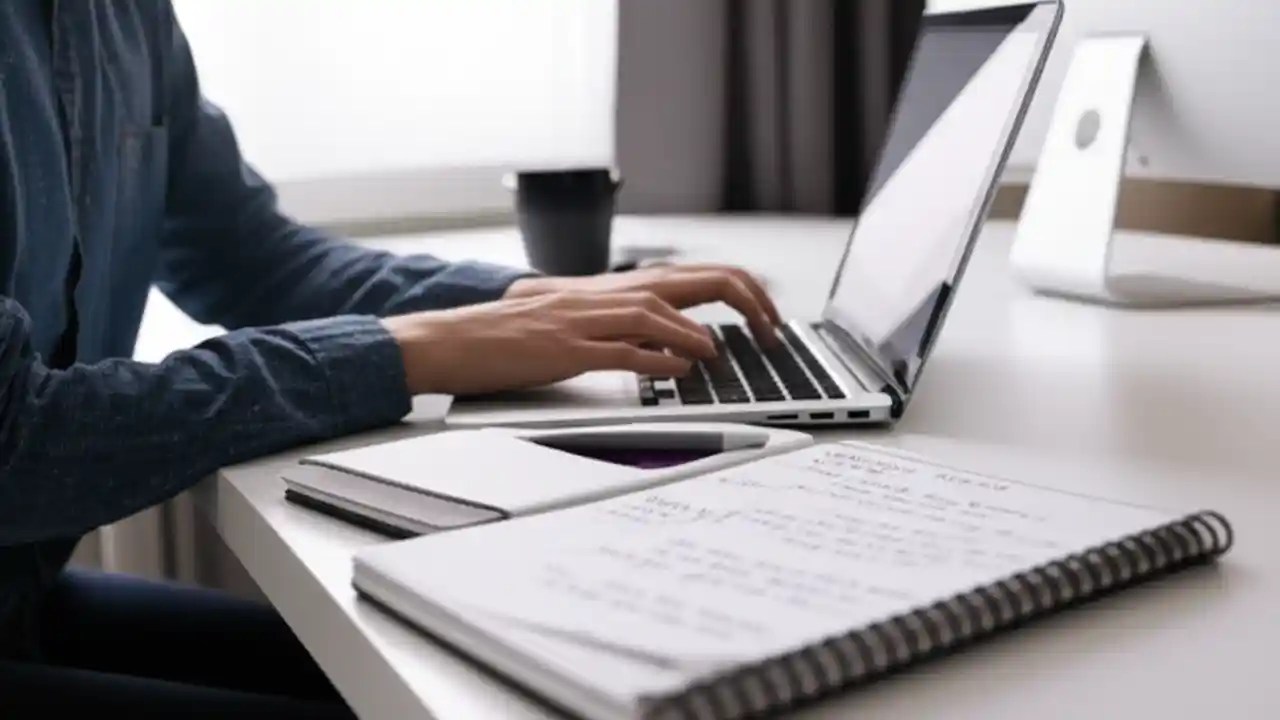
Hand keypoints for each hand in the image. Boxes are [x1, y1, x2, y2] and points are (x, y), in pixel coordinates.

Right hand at [504, 264, 782, 344]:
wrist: (461, 337)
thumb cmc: (517, 333)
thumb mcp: (580, 321)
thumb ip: (626, 328)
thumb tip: (672, 344)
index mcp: (613, 289)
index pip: (692, 276)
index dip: (738, 290)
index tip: (765, 316)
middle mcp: (605, 296)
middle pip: (686, 283)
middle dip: (738, 301)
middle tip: (769, 329)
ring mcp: (584, 321)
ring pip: (654, 313)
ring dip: (694, 332)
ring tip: (720, 353)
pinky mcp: (566, 349)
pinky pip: (620, 351)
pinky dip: (655, 360)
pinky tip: (678, 370)